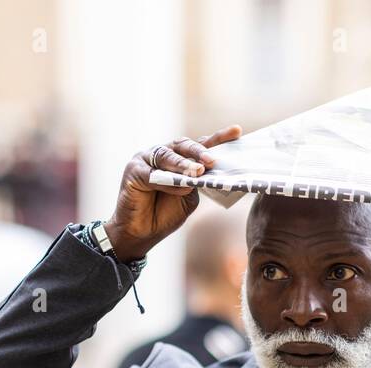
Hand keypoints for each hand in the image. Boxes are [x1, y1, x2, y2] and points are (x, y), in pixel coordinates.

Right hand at [103, 125, 241, 262]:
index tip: (237, 131)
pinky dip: (168, 181)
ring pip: (168, 156)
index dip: (218, 139)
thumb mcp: (187, 198)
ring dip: (184, 164)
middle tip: (212, 160)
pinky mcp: (134, 170)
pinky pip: (154, 174)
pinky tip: (180, 186)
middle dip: (199, 151)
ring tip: (198, 171)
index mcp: (179, 159)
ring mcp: (146, 160)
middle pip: (183, 145)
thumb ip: (195, 184)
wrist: (140, 234)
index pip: (200, 145)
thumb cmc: (164, 214)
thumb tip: (201, 173)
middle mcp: (162, 154)